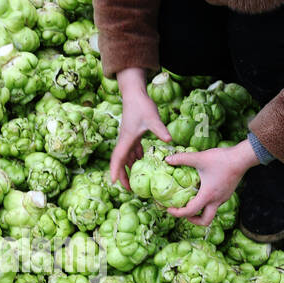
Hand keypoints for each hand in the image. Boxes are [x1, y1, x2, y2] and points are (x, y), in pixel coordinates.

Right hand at [109, 69, 171, 190]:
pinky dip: (135, 159)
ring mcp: (128, 137)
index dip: (115, 171)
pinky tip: (142, 163)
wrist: (135, 93)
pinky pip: (132, 150)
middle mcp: (125, 140)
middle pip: (120, 161)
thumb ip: (160, 129)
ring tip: (134, 181)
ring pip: (125, 157)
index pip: (118, 158)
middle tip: (128, 189)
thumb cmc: (141, 105)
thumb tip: (169, 139)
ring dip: (128, 169)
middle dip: (122, 175)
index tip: (114, 183)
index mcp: (127, 139)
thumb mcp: (152, 118)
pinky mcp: (132, 134)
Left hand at [165, 140, 258, 225]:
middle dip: (192, 220)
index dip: (178, 213)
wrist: (242, 158)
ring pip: (210, 212)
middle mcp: (216, 201)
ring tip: (190, 200)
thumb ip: (182, 158)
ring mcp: (223, 198)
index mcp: (208, 195)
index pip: (190, 212)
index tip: (169, 209)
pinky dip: (206, 202)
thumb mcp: (199, 158)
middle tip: (183, 212)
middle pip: (205, 221)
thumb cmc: (222, 159)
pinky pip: (215, 203)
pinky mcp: (227, 193)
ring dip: (200, 210)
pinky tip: (202, 190)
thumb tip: (167, 159)